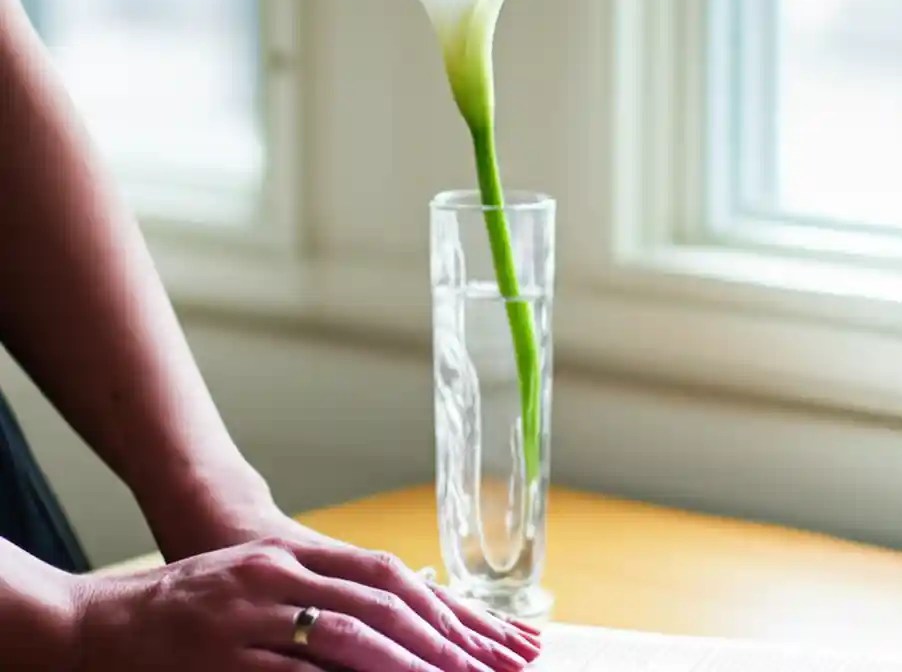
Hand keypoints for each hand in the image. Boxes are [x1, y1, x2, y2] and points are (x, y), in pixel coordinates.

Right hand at [76, 536, 541, 671]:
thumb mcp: (260, 576)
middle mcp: (279, 576)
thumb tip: (396, 614)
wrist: (101, 620)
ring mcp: (252, 616)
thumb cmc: (191, 600)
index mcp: (291, 554)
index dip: (439, 604)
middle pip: (379, 604)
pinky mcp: (228, 659)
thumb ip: (322, 589)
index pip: (385, 575)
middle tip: (486, 667)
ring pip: (348, 638)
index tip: (481, 635)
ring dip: (407, 663)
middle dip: (439, 640)